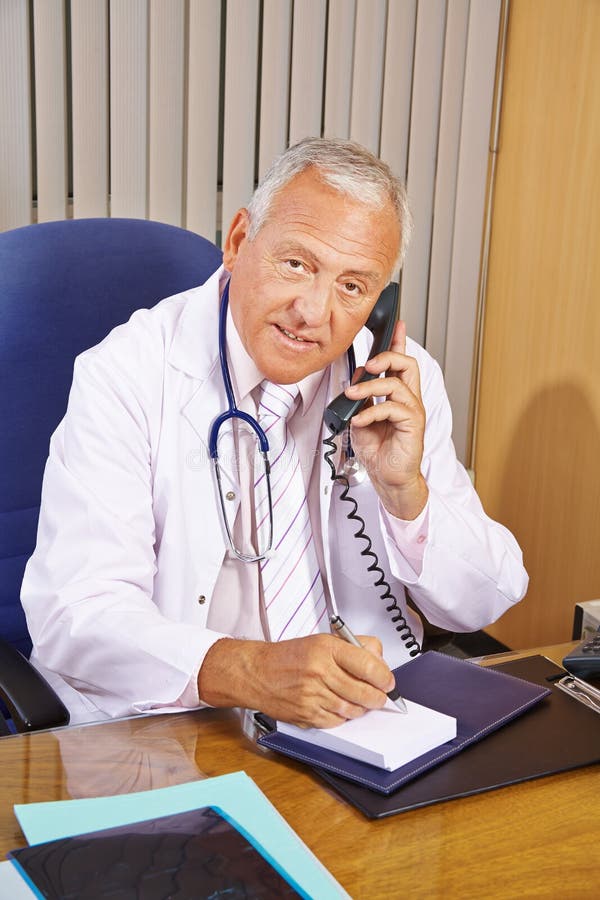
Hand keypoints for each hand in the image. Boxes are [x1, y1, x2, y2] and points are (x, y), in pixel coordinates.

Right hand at [197, 634, 395, 727]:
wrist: (257, 672)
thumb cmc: (289, 656)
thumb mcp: (322, 640)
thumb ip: (353, 647)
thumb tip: (379, 659)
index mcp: (326, 648)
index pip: (368, 664)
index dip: (384, 677)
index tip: (388, 681)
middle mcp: (319, 671)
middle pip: (364, 692)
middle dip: (378, 698)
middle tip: (381, 696)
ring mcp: (312, 695)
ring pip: (353, 710)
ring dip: (361, 708)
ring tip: (360, 701)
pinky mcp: (306, 714)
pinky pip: (336, 721)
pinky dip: (343, 717)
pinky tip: (339, 707)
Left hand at [344, 320, 427, 519]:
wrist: (388, 478)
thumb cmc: (379, 451)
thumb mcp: (361, 419)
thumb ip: (360, 400)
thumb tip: (355, 383)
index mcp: (397, 396)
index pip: (400, 363)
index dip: (399, 342)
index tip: (396, 324)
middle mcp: (408, 400)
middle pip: (407, 364)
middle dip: (388, 357)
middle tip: (369, 364)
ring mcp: (411, 412)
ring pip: (396, 384)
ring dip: (370, 387)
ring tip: (352, 396)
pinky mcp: (412, 426)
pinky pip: (392, 409)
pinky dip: (371, 412)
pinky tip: (358, 419)